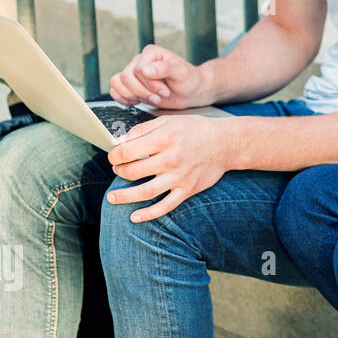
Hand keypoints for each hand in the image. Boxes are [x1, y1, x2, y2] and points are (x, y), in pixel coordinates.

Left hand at [106, 115, 234, 220]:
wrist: (226, 143)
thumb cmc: (195, 130)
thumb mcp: (168, 121)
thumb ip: (143, 130)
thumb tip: (120, 142)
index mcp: (164, 139)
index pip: (127, 151)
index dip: (114, 155)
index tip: (113, 156)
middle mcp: (171, 159)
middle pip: (133, 172)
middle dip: (119, 171)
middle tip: (117, 169)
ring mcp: (180, 177)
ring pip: (145, 191)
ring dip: (125, 196)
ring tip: (112, 198)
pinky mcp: (188, 189)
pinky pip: (166, 206)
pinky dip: (149, 213)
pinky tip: (134, 217)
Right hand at [109, 44, 211, 109]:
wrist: (190, 91)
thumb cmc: (188, 79)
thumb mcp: (181, 72)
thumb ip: (165, 68)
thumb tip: (145, 69)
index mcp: (151, 53)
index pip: (138, 69)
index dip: (150, 84)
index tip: (165, 91)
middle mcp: (140, 61)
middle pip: (126, 77)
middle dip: (143, 92)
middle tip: (158, 98)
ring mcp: (134, 74)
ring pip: (117, 82)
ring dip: (133, 96)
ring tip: (150, 99)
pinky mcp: (131, 85)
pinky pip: (115, 90)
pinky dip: (123, 99)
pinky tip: (137, 101)